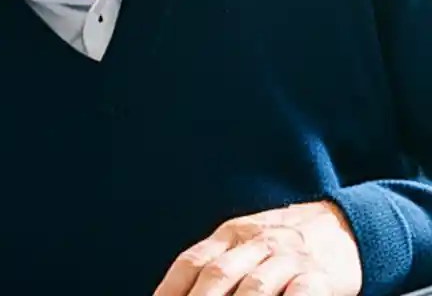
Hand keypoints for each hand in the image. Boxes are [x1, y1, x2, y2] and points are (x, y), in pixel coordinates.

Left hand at [154, 201, 362, 295]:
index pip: (192, 261)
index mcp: (231, 234)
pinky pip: (300, 293)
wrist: (344, 225)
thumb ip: (216, 261)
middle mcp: (256, 242)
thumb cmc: (283, 243)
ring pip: (254, 286)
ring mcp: (288, 258)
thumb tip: (178, 291)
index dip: (171, 287)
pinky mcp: (319, 275)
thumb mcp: (245, 241)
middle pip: (218, 274)